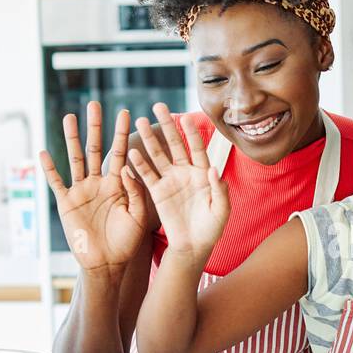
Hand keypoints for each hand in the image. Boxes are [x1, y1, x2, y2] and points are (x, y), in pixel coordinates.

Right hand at [40, 102, 149, 275]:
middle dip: (95, 127)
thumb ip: (136, 193)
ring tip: (70, 117)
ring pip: (76, 159)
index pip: (120, 153)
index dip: (122, 134)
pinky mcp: (67, 203)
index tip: (127, 113)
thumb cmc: (127, 242)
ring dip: (71, 139)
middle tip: (94, 104)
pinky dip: (50, 168)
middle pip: (96, 149)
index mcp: (118, 184)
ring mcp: (81, 191)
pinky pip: (56, 182)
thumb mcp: (138, 216)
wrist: (108, 263)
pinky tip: (44, 152)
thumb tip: (129, 168)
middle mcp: (99, 183)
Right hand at [127, 105, 229, 266]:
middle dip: (167, 126)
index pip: (197, 148)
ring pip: (159, 155)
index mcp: (203, 173)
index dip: (191, 133)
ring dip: (149, 139)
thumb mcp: (221, 211)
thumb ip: (219, 190)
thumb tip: (213, 168)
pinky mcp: (158, 192)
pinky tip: (131, 151)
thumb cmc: (212, 229)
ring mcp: (170, 180)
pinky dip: (139, 164)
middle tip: (158, 106)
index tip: (185, 117)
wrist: (194, 246)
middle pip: (176, 145)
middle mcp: (186, 172)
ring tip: (139, 121)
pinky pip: (148, 175)